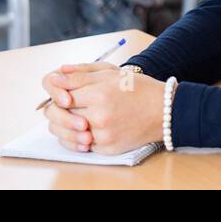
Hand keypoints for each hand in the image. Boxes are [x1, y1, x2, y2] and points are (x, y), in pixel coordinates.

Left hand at [41, 63, 168, 154]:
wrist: (164, 111)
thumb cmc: (139, 88)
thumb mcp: (111, 73)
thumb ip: (81, 73)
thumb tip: (56, 75)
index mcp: (99, 94)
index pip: (62, 94)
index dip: (61, 92)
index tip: (67, 92)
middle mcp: (99, 116)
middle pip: (61, 115)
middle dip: (61, 109)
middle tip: (70, 105)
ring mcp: (103, 135)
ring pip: (68, 132)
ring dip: (67, 125)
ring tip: (80, 116)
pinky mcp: (107, 148)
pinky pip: (81, 145)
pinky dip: (80, 137)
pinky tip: (89, 128)